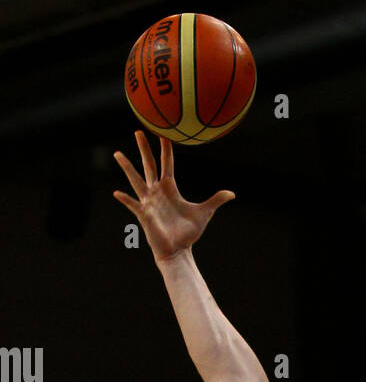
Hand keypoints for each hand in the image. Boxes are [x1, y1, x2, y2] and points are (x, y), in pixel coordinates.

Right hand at [112, 130, 233, 262]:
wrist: (178, 250)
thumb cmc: (188, 233)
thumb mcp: (204, 213)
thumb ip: (216, 200)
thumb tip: (232, 194)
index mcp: (170, 188)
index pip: (166, 163)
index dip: (165, 149)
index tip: (163, 132)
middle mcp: (156, 192)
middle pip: (149, 165)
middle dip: (144, 149)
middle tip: (138, 131)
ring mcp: (148, 202)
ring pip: (136, 180)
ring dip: (127, 167)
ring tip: (117, 153)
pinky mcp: (144, 215)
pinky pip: (133, 205)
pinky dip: (126, 199)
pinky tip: (117, 192)